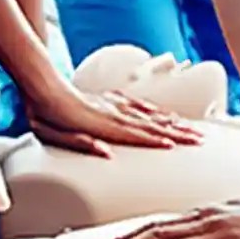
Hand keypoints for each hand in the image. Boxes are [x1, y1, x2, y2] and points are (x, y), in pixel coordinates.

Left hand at [24, 84, 202, 156]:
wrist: (41, 85)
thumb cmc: (44, 114)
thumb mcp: (52, 135)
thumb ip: (79, 144)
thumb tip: (105, 153)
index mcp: (100, 124)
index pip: (134, 135)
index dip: (155, 141)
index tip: (175, 146)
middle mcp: (111, 113)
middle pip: (150, 125)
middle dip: (176, 133)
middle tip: (198, 139)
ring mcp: (113, 105)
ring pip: (148, 114)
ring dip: (171, 122)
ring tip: (191, 129)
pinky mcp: (110, 99)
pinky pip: (138, 105)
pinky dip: (154, 111)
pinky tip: (164, 114)